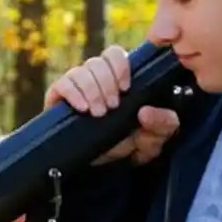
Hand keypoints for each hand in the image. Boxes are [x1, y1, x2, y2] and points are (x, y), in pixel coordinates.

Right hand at [44, 44, 179, 165]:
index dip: (120, 66)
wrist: (99, 167)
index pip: (114, 54)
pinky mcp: (58, 98)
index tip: (126, 88)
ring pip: (80, 71)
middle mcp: (94, 78)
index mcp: (116, 78)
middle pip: (97, 62)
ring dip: (92, 91)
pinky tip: (82, 108)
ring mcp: (75, 86)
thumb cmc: (128, 144)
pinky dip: (73, 94)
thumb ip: (163, 124)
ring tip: (98, 113)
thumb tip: (146, 112)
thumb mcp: (154, 138)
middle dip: (106, 84)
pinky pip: (62, 84)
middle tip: (112, 107)